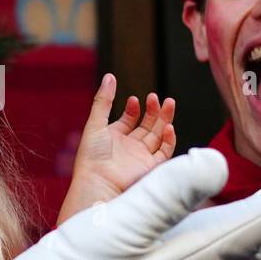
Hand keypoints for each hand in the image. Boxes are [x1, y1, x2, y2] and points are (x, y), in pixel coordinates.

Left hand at [58, 74, 175, 224]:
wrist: (98, 183)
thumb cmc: (92, 156)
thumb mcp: (95, 123)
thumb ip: (103, 100)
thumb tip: (110, 76)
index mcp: (113, 138)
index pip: (128, 120)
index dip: (134, 109)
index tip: (134, 99)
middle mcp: (129, 148)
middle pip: (147, 126)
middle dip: (153, 111)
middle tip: (156, 97)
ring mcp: (141, 157)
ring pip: (158, 135)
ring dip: (164, 119)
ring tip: (168, 102)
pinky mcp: (151, 168)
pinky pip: (165, 151)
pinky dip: (169, 139)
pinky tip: (168, 126)